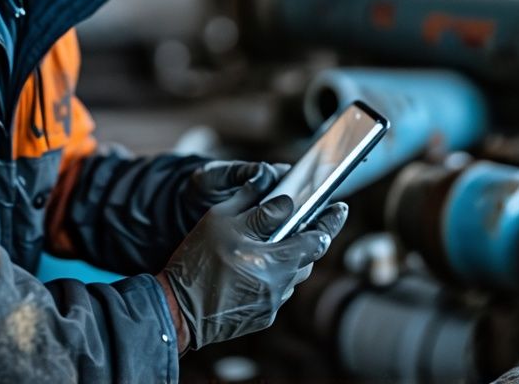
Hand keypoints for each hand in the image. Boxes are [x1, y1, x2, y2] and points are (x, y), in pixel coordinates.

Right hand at [159, 171, 347, 350]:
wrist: (178, 310)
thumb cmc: (197, 261)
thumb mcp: (222, 221)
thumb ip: (258, 208)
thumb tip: (285, 200)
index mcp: (274, 260)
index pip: (317, 238)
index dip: (331, 221)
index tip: (340, 208)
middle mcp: (280, 285)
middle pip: (308, 257)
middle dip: (309, 238)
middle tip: (308, 222)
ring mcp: (272, 304)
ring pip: (294, 274)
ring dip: (290, 258)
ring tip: (275, 243)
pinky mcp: (263, 317)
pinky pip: (278, 291)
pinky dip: (274, 276)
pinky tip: (256, 267)